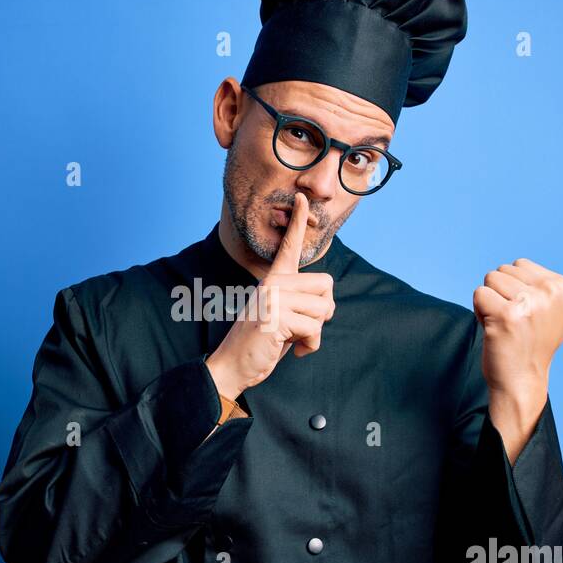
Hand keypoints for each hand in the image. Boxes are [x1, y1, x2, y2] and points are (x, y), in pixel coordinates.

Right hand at [206, 192, 334, 399]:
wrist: (233, 365)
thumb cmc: (261, 343)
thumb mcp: (282, 316)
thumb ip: (300, 303)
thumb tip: (328, 304)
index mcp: (274, 280)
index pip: (288, 246)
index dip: (297, 222)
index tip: (302, 197)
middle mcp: (273, 283)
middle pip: (326, 285)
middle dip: (323, 311)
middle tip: (304, 326)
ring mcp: (274, 299)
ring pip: (323, 309)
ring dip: (315, 332)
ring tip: (295, 339)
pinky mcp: (276, 318)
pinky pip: (314, 329)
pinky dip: (310, 345)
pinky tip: (294, 351)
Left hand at [473, 258, 562, 398]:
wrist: (522, 378)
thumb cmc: (540, 344)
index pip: (519, 265)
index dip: (515, 288)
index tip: (526, 312)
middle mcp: (549, 292)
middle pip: (501, 270)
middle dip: (500, 294)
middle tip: (514, 321)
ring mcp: (528, 303)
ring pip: (490, 280)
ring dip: (489, 303)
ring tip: (504, 324)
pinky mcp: (506, 315)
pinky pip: (479, 294)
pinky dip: (480, 312)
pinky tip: (494, 329)